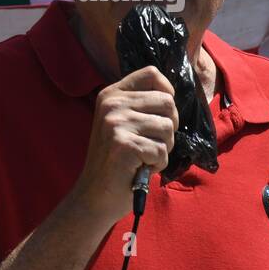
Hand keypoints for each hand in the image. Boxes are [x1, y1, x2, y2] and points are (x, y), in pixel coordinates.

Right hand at [74, 66, 177, 227]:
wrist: (95, 196)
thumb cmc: (117, 161)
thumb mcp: (123, 123)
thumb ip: (141, 106)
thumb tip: (173, 96)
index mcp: (111, 94)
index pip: (151, 73)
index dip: (167, 92)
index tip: (163, 113)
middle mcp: (112, 104)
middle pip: (167, 102)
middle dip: (169, 127)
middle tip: (151, 144)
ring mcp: (116, 123)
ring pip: (167, 128)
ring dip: (163, 148)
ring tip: (143, 157)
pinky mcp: (124, 144)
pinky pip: (161, 151)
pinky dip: (157, 165)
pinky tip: (140, 169)